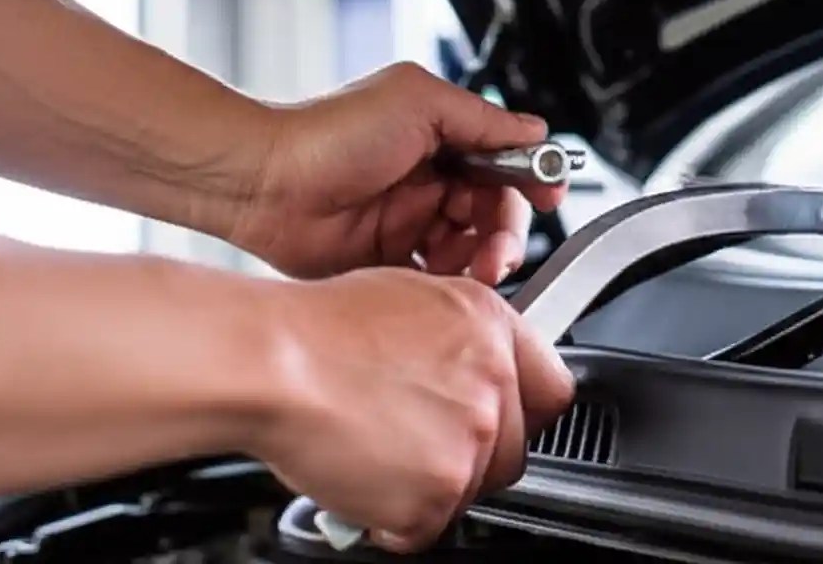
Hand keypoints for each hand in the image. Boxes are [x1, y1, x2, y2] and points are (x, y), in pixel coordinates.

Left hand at [228, 62, 565, 280]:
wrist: (264, 182)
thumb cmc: (328, 131)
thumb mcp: (419, 102)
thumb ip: (483, 119)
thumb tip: (536, 131)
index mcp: (442, 138)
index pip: (506, 164)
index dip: (532, 181)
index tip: (549, 196)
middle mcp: (429, 181)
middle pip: (494, 214)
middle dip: (505, 233)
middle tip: (498, 250)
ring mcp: (409, 222)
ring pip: (470, 250)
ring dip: (480, 262)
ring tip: (471, 270)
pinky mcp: (389, 261)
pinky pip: (436, 279)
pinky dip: (449, 285)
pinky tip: (446, 286)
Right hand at [253, 267, 573, 552]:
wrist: (271, 363)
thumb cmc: (317, 327)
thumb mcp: (411, 297)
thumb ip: (462, 337)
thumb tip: (474, 364)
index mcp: (492, 327)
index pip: (551, 389)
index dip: (521, 412)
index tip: (500, 421)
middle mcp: (494, 384)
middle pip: (515, 450)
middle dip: (472, 457)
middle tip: (419, 445)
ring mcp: (470, 442)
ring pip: (471, 490)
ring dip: (430, 487)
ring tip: (377, 453)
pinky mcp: (437, 494)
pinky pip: (427, 526)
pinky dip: (393, 520)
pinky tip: (362, 480)